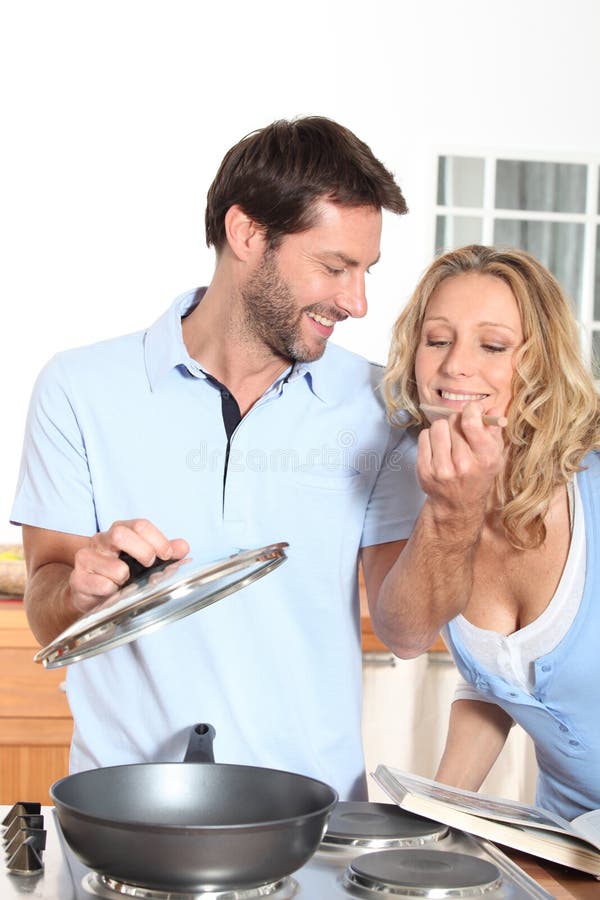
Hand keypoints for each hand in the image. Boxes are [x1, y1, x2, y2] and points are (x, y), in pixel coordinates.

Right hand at [69, 519, 188, 613]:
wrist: (90, 593)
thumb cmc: (120, 571)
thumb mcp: (144, 559)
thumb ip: (166, 551)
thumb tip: (183, 547)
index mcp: (120, 530)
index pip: (140, 525)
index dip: (158, 540)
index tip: (167, 555)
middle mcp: (101, 540)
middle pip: (121, 534)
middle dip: (143, 552)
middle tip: (150, 565)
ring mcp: (87, 558)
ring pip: (115, 567)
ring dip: (127, 578)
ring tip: (125, 583)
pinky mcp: (78, 579)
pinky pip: (102, 586)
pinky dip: (113, 592)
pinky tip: (112, 592)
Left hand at [417, 401, 505, 518]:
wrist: (458, 503)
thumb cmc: (478, 474)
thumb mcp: (494, 454)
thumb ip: (494, 430)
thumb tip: (491, 407)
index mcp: (485, 459)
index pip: (471, 423)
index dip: (471, 410)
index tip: (472, 410)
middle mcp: (463, 465)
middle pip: (453, 421)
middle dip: (458, 421)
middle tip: (461, 431)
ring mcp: (442, 469)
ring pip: (437, 426)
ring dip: (443, 428)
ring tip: (449, 440)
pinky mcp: (424, 471)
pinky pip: (423, 436)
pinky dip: (430, 437)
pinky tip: (438, 448)